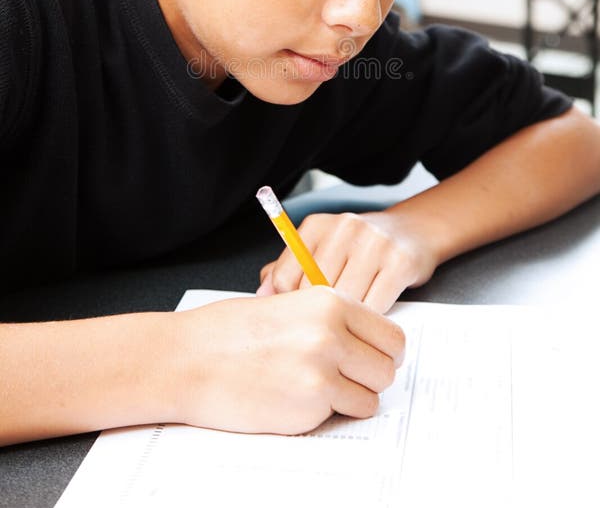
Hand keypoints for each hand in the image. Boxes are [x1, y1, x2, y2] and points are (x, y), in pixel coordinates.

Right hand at [172, 287, 404, 434]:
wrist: (189, 359)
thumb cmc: (229, 333)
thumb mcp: (287, 306)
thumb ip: (328, 320)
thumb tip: (365, 342)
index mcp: (329, 301)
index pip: (389, 333)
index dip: (383, 351)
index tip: (371, 360)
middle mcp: (332, 330)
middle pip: (389, 365)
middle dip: (372, 377)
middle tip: (347, 380)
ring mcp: (323, 367)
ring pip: (374, 394)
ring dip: (354, 398)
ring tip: (318, 390)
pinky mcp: (311, 401)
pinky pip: (348, 413)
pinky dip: (332, 414)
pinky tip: (300, 400)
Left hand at [257, 210, 437, 312]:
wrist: (411, 232)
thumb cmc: (357, 249)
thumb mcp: (319, 249)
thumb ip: (287, 269)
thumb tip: (262, 298)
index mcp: (316, 226)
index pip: (286, 277)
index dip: (289, 306)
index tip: (298, 319)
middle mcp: (344, 228)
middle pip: (315, 291)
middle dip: (318, 316)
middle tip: (324, 328)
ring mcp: (373, 243)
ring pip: (346, 301)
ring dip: (347, 319)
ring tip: (348, 322)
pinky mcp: (399, 261)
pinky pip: (375, 305)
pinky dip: (370, 318)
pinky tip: (369, 315)